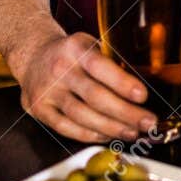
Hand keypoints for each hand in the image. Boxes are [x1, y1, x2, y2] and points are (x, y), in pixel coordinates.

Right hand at [16, 32, 156, 142]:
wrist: (33, 57)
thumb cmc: (71, 54)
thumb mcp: (89, 45)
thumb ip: (109, 63)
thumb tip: (139, 94)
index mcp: (75, 48)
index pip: (100, 67)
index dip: (122, 83)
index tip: (142, 96)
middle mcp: (59, 69)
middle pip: (94, 96)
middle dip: (125, 113)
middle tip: (148, 122)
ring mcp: (47, 91)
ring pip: (82, 116)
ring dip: (111, 128)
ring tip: (132, 132)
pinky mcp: (39, 109)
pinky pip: (67, 128)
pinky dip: (90, 134)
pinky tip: (107, 135)